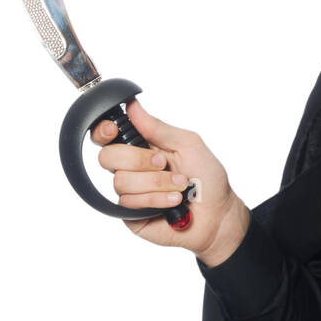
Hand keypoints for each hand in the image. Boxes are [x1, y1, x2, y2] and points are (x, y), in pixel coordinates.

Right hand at [91, 99, 249, 263]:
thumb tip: (133, 106)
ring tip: (179, 186)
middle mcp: (132, 168)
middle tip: (163, 163)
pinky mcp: (130, 214)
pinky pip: (129, 202)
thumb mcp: (188, 143)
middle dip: (138, 159)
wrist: (217, 213)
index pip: (107, 135)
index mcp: (143, 146)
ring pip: (121, 180)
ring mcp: (130, 191)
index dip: (103, 130)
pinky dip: (155, 199)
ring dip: (156, 182)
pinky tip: (173, 202)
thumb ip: (158, 127)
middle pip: (107, 156)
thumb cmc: (207, 177)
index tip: (113, 129)